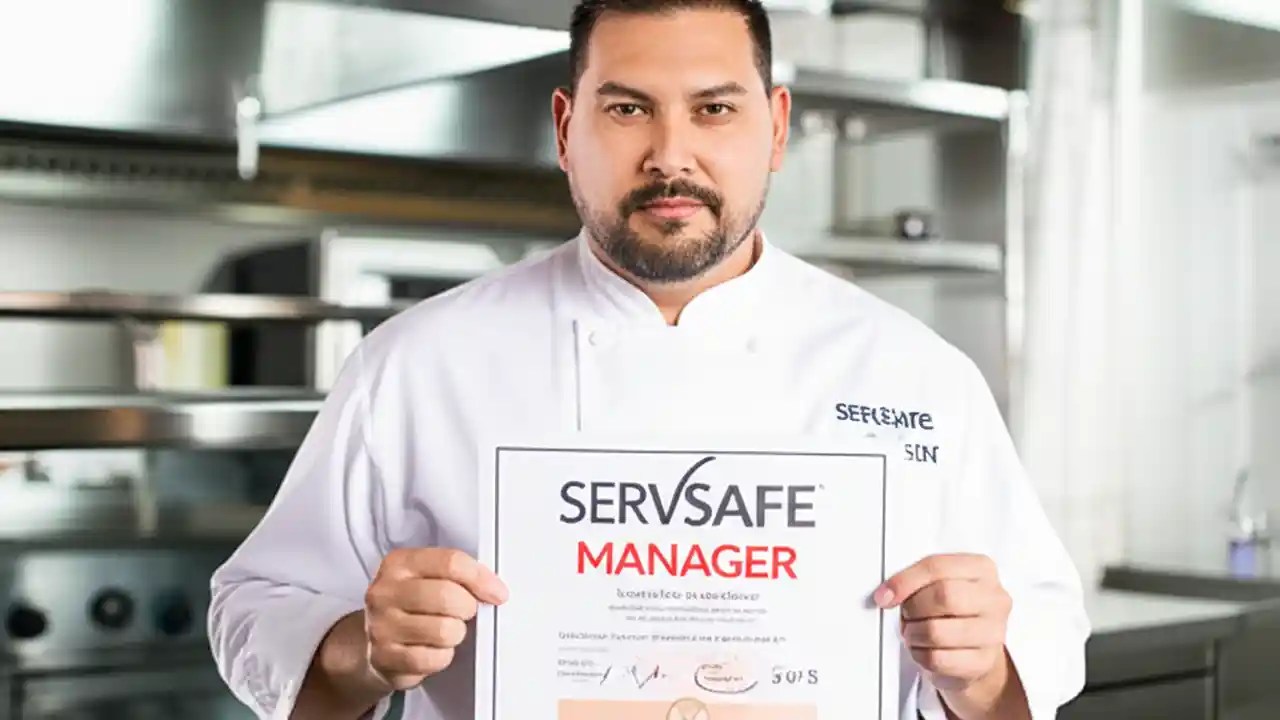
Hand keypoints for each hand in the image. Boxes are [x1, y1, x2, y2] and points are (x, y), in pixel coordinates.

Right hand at [364, 548, 507, 690]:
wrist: (369, 643)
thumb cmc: (408, 606)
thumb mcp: (426, 577)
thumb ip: (456, 574)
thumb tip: (493, 588)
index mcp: (400, 563)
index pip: (451, 562)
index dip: (481, 578)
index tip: (496, 592)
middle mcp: (386, 592)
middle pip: (447, 595)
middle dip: (467, 608)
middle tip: (465, 612)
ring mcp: (382, 625)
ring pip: (444, 630)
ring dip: (455, 634)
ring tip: (446, 631)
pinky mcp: (385, 657)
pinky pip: (434, 658)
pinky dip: (442, 656)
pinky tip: (434, 649)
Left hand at [874, 554, 1023, 717]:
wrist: (975, 647)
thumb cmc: (953, 610)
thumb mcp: (937, 583)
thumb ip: (914, 579)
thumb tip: (886, 594)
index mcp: (982, 568)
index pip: (937, 566)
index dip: (905, 581)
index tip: (885, 595)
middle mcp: (995, 598)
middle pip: (944, 596)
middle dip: (913, 608)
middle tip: (906, 615)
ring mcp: (994, 632)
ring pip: (938, 631)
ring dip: (913, 633)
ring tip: (913, 632)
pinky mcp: (983, 661)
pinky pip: (938, 659)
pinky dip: (919, 654)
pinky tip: (922, 648)